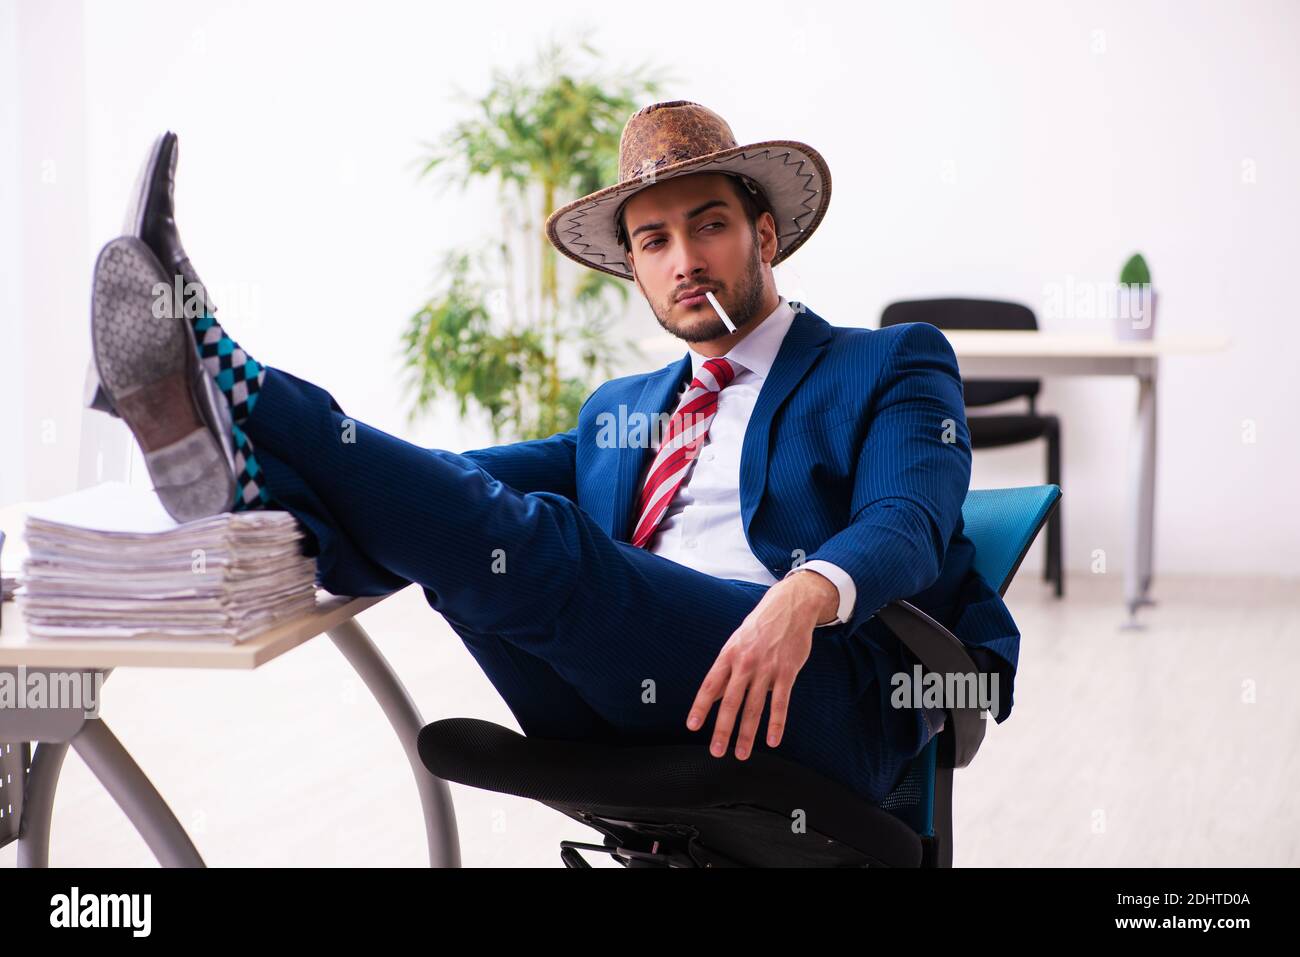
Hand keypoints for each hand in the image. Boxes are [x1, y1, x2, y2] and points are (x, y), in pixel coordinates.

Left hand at [684, 570, 839, 759]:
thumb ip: (727, 670)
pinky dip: (777, 723)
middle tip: (716, 751)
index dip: (701, 706)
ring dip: (747, 734)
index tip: (692, 725)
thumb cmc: (761, 626)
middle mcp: (745, 663)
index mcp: (729, 655)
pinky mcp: (787, 672)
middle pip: (731, 701)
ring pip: (755, 707)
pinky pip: (781, 702)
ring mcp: (767, 668)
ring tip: (741, 754)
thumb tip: (716, 695)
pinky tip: (773, 740)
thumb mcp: (737, 642)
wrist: (790, 607)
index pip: (711, 685)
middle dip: (723, 729)